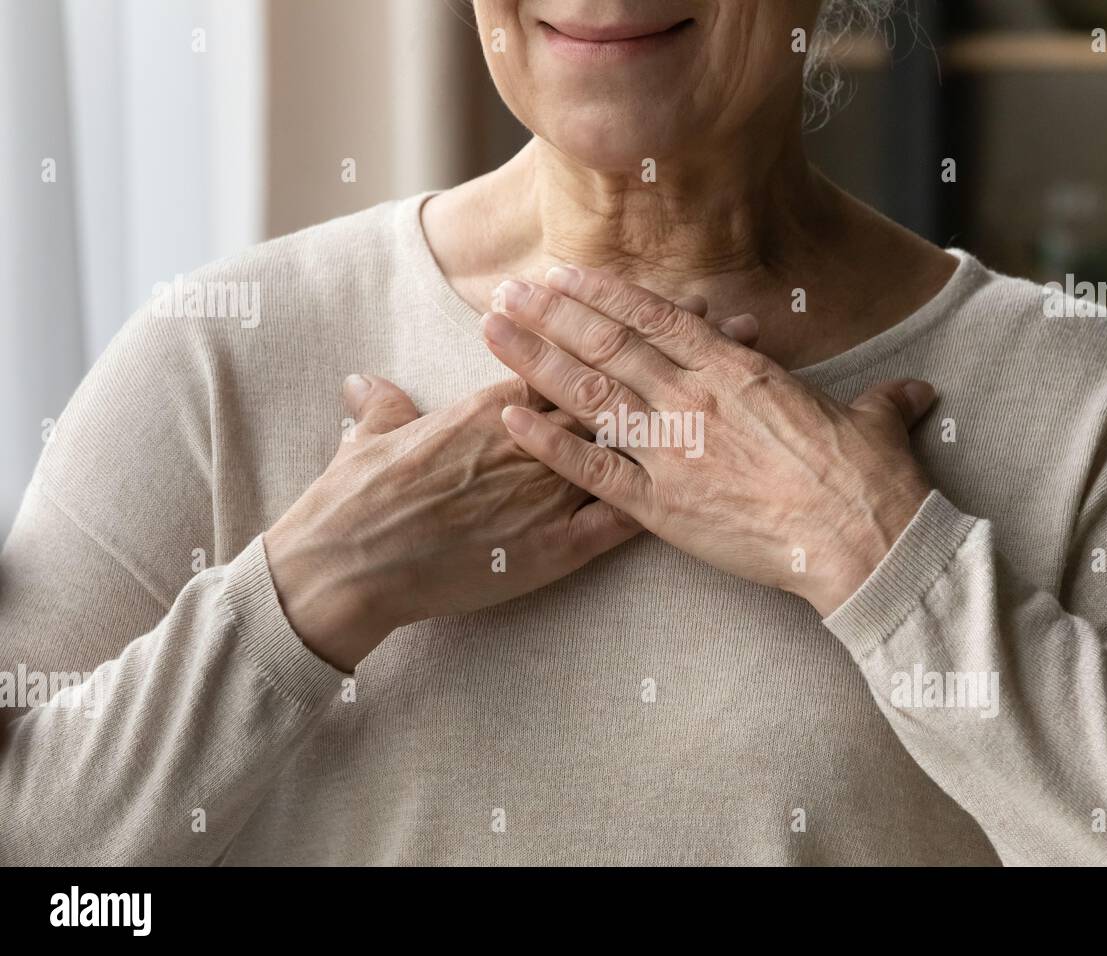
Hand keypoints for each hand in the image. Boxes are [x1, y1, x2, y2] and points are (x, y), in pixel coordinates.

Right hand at [264, 297, 750, 670]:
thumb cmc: (355, 500)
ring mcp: (546, 493)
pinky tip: (707, 491)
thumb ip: (379, 410)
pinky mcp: (551, 549)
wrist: (351, 565)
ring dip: (689, 419)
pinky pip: (615, 524)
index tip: (664, 301)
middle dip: (679, 353)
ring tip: (742, 395)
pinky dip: (659, 506)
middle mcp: (531, 439)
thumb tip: (364, 386)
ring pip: (630, 447)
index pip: (570, 352)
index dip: (621, 325)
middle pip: (619, 386)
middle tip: (735, 322)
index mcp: (490, 406)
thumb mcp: (365, 441)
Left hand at [481, 268, 937, 617]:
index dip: (603, 293)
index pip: (656, 317)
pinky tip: (507, 415)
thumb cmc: (872, 481)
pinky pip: (590, 469)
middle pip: (607, 343)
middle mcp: (695, 399)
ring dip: (535, 358)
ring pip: (588, 392)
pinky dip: (546, 442)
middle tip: (507, 291)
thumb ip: (884, 403)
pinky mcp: (661, 507)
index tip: (565, 274)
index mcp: (739, 370)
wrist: (864, 544)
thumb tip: (916, 393)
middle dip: (552, 313)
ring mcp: (673, 451)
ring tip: (491, 332)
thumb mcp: (879, 424)